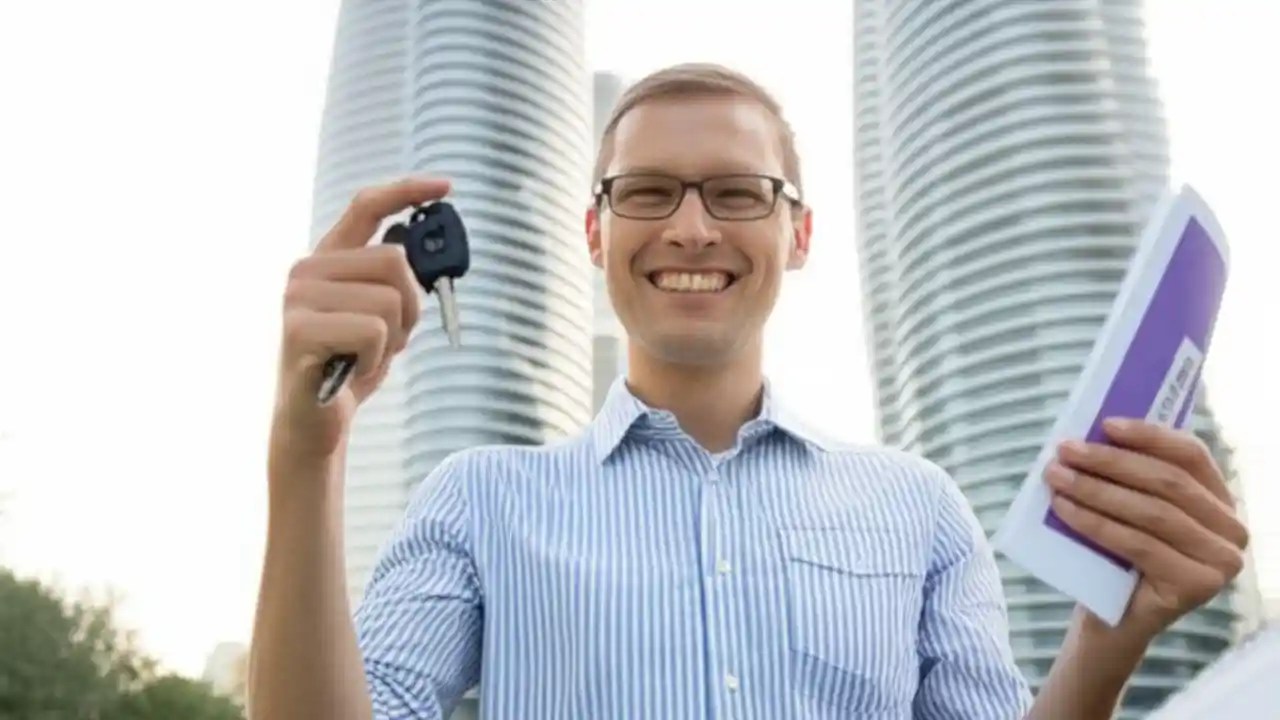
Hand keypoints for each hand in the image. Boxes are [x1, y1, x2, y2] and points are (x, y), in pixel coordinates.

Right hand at [272, 176, 450, 461]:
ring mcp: (298, 298)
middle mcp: (307, 269)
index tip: (445, 186)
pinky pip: (373, 331)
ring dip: (393, 339)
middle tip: (390, 339)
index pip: (366, 206)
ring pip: (389, 299)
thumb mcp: (383, 317)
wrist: (316, 422)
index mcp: (328, 259)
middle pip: (394, 260)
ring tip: (365, 357)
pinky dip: (375, 358)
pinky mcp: (299, 330)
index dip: (406, 190)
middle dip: (410, 306)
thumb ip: (395, 283)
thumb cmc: (351, 366)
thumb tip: (430, 257)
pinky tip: (352, 370)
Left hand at [1043, 418, 1248, 640]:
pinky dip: (1096, 522)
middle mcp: (1232, 530)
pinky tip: (1064, 509)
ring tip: (1056, 477)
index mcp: (1220, 500)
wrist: (1109, 618)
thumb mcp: (1125, 508)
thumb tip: (1093, 432)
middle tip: (1064, 451)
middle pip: (1168, 483)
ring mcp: (1220, 562)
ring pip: (1152, 512)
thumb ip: (1126, 475)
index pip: (1191, 455)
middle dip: (1110, 462)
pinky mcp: (1197, 586)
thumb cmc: (1116, 555)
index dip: (1149, 435)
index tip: (1105, 424)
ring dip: (1096, 489)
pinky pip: (1139, 544)